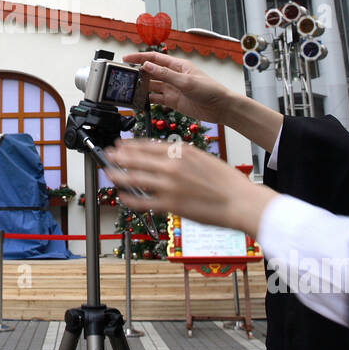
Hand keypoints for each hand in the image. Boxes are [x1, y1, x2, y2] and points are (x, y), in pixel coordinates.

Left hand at [107, 138, 278, 238]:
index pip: (147, 146)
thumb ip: (182, 156)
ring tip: (109, 173)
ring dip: (118, 175)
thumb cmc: (227, 182)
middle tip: (108, 156)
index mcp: (181, 152)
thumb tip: (166, 155)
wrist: (240, 200)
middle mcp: (172, 166)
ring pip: (135, 179)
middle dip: (119, 157)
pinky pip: (143, 201)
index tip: (121, 145)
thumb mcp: (203, 158)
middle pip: (136, 160)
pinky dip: (130, 199)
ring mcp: (169, 185)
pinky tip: (122, 196)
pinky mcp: (170, 204)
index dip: (130, 146)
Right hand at [122, 51, 238, 126]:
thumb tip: (147, 65)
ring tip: (130, 89)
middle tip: (124, 77)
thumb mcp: (186, 81)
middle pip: (151, 72)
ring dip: (142, 87)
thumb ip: (165, 74)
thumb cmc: (210, 90)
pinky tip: (140, 100)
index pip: (154, 58)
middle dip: (138, 73)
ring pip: (152, 86)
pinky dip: (148, 99)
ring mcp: (173, 89)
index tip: (126, 59)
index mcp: (177, 66)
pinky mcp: (173, 101)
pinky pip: (157, 98)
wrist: (221, 108)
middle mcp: (173, 76)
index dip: (139, 57)